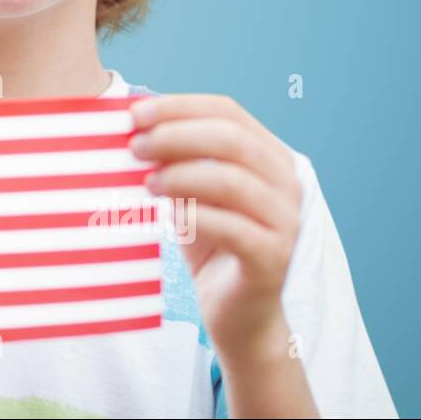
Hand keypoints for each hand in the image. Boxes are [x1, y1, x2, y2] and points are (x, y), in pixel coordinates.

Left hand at [128, 93, 303, 364]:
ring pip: (233, 181)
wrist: (238, 313)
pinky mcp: (273, 257)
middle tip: (134, 146)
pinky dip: (195, 214)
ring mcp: (286, 220)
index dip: (180, 106)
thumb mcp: (189, 192)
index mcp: (269, 155)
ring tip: (146, 182)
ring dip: (182, 175)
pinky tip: (170, 214)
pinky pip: (233, 227)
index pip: (228, 111)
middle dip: (176, 136)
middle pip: (232, 139)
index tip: (134, 113)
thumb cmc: (210, 242)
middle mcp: (286, 182)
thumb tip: (134, 124)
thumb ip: (174, 159)